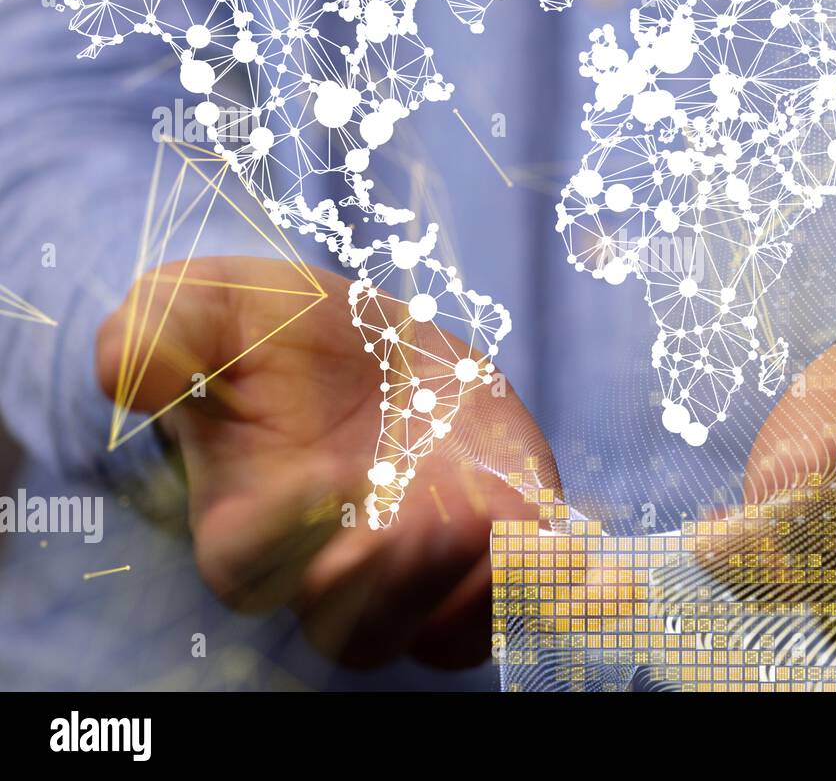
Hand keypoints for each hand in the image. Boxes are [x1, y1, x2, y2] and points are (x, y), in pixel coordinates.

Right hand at [96, 256, 557, 668]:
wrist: (368, 342)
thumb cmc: (277, 330)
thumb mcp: (212, 302)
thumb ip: (161, 328)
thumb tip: (128, 370)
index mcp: (254, 522)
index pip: (254, 570)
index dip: (284, 545)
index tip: (321, 481)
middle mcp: (337, 565)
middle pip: (357, 628)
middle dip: (396, 586)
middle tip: (434, 517)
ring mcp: (423, 567)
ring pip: (445, 633)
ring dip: (483, 599)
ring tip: (515, 539)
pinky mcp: (496, 545)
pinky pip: (525, 603)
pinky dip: (564, 595)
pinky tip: (608, 572)